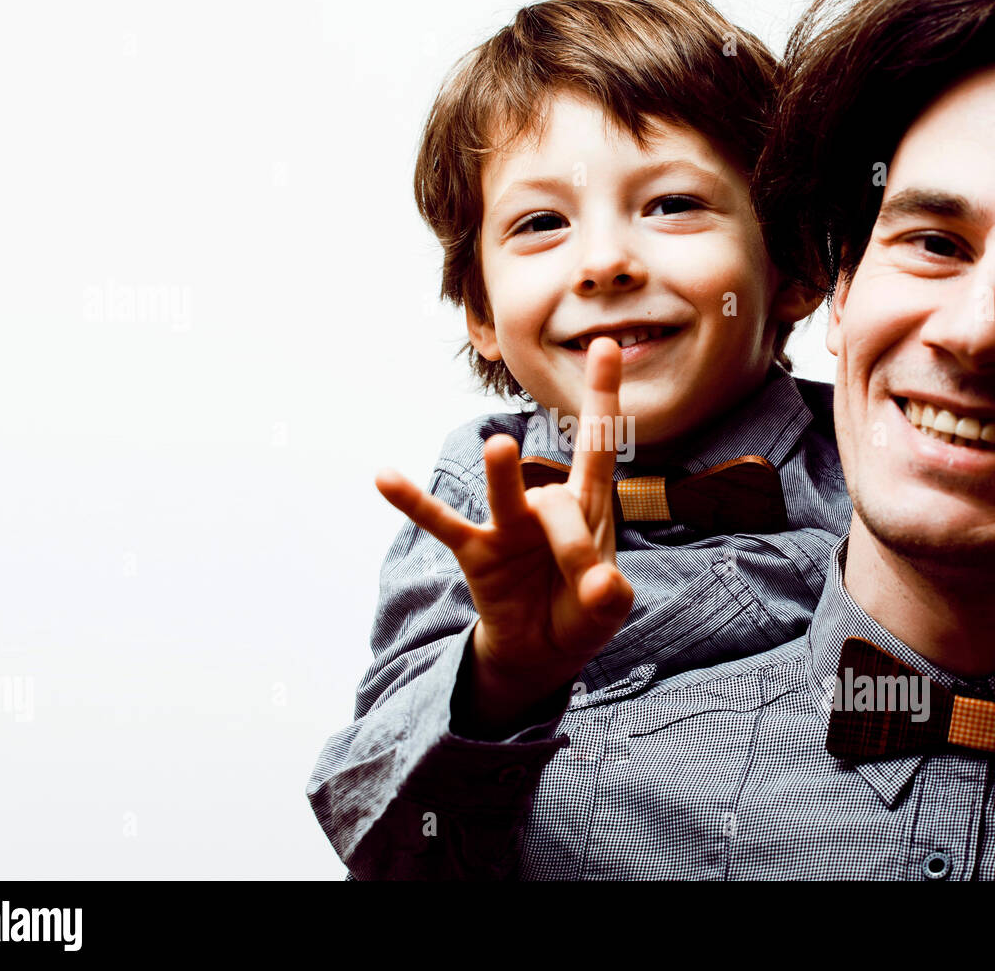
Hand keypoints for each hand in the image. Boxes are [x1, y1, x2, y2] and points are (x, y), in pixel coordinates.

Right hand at [375, 338, 632, 727]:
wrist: (543, 649)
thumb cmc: (580, 611)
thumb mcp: (607, 608)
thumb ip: (610, 596)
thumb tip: (601, 585)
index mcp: (588, 507)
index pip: (599, 444)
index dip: (603, 396)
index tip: (606, 346)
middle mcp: (545, 506)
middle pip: (559, 499)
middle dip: (573, 542)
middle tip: (589, 582)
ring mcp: (507, 525)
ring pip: (506, 498)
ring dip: (503, 477)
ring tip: (499, 446)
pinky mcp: (476, 552)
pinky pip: (443, 524)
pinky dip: (414, 503)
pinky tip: (384, 477)